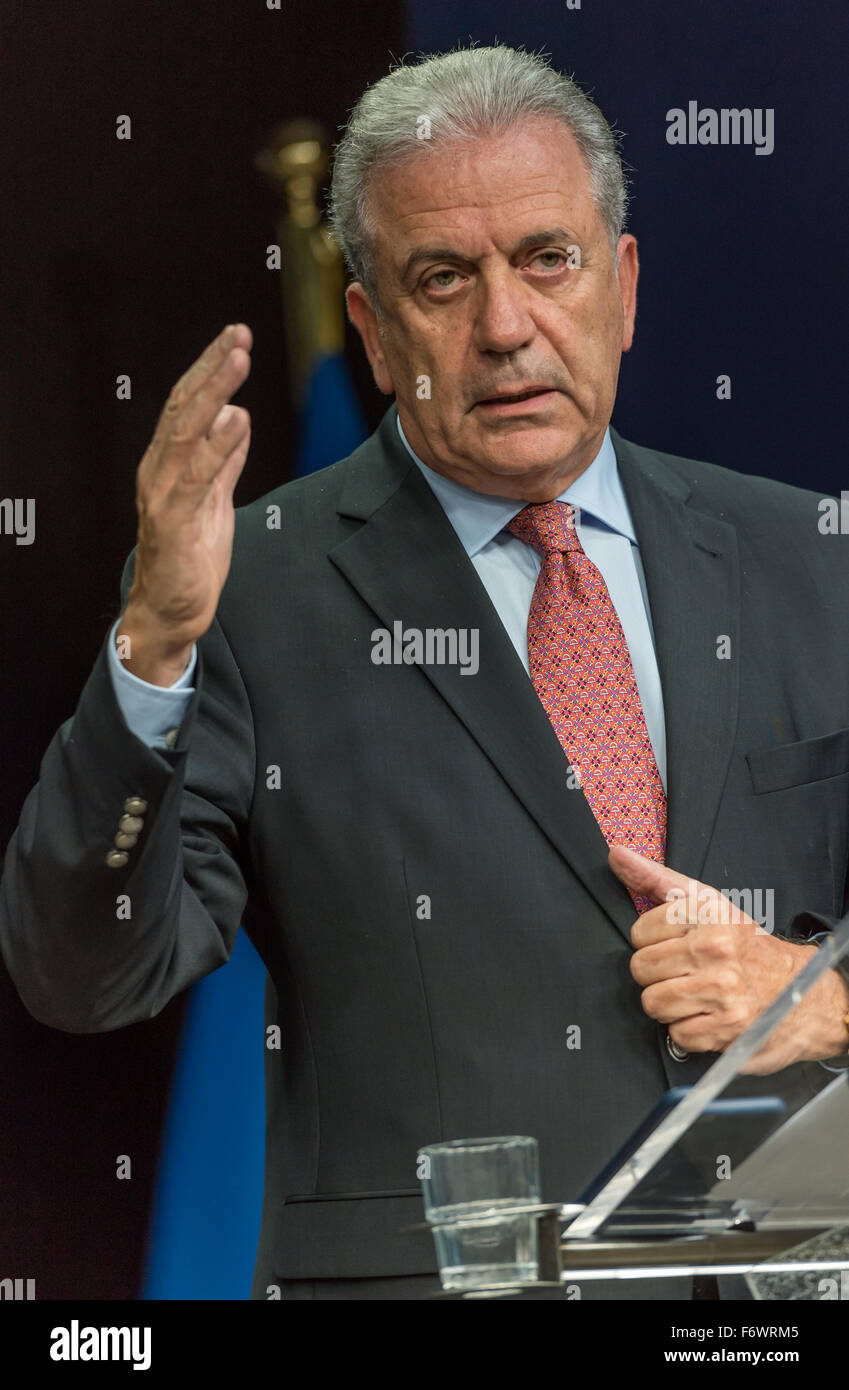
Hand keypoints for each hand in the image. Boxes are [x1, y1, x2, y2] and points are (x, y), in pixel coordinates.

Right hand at [117, 324, 252, 683]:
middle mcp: (158, 470)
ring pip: (186, 431)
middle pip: (183, 407)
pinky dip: (217, 446)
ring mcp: (162, 494)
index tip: (235, 338)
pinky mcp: (173, 521)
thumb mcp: (215, 501)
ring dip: (214, 392)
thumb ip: (223, 463)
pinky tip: (237, 420)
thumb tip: (236, 420)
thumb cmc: (190, 558)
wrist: (171, 611)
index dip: (209, 369)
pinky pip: (197, 476)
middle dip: (211, 368)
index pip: (187, 405)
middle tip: (238, 335)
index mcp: (168, 463)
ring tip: (239, 360)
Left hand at [609, 844, 848, 1073]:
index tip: (676, 945)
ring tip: (695, 995)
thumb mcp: (708, 903)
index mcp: (708, 914)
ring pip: (653, 1002)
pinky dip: (689, 1031)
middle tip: (686, 972)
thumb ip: (656, 879)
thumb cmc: (748, 946)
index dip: (653, 943)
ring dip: (670, 1005)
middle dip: (658, 975)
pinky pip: (676, 1034)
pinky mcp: (727, 1028)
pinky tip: (708, 1016)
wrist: (803, 991)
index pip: (640, 932)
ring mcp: (722, 990)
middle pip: (641, 969)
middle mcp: (716, 949)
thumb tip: (616, 855)